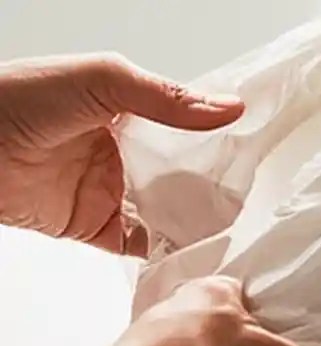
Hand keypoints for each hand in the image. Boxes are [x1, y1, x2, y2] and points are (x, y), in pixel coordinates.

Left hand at [0, 53, 242, 254]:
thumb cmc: (18, 98)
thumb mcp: (101, 80)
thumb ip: (165, 98)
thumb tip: (230, 108)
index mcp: (129, 112)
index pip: (188, 127)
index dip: (221, 138)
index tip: (260, 151)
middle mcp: (124, 152)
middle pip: (185, 175)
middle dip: (218, 188)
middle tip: (260, 198)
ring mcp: (111, 191)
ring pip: (170, 213)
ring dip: (198, 223)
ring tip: (238, 231)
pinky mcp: (95, 228)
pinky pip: (141, 245)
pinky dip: (168, 252)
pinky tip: (196, 253)